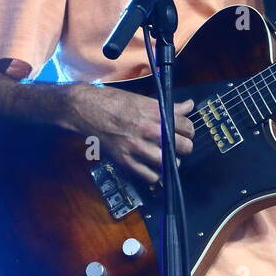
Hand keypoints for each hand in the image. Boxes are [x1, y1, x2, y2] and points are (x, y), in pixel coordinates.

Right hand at [64, 85, 193, 184]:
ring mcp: (137, 147)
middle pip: (184, 147)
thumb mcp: (143, 99)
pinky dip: (155, 175)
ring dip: (171, 162)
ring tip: (165, 158)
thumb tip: (189, 106)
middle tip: (176, 146)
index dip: (188, 130)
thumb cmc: (114, 101)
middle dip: (183, 147)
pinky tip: (152, 168)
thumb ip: (169, 107)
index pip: (187, 126)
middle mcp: (149, 130)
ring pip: (170, 163)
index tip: (184, 132)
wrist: (87, 108)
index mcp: (155, 113)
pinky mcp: (125, 160)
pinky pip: (150, 176)